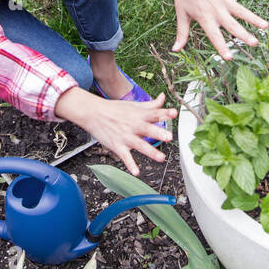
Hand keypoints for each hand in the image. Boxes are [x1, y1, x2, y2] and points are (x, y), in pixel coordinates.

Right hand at [56, 88, 175, 175]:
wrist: (93, 113)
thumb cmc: (115, 109)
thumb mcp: (134, 105)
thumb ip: (151, 104)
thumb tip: (163, 97)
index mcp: (139, 115)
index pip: (154, 113)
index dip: (164, 113)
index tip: (174, 113)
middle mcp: (134, 125)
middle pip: (148, 129)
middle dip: (158, 133)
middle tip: (169, 137)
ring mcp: (126, 136)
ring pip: (140, 145)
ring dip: (150, 152)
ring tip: (161, 158)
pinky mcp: (118, 146)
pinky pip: (125, 157)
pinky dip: (130, 164)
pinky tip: (136, 172)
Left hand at [156, 0, 268, 57]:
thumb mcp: (181, 15)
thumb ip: (182, 34)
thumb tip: (174, 50)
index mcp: (205, 18)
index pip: (214, 36)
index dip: (222, 47)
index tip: (230, 58)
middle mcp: (216, 10)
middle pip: (232, 25)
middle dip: (244, 35)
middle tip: (255, 43)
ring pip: (241, 11)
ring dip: (254, 18)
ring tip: (265, 26)